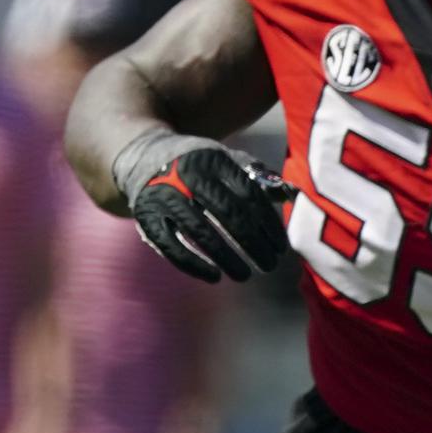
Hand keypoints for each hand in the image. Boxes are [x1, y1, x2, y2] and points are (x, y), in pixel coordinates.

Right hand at [124, 136, 295, 282]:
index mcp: (214, 160)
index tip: (281, 248)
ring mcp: (164, 194)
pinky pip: (170, 245)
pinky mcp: (145, 215)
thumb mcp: (224, 160)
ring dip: (226, 258)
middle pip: (228, 214)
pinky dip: (193, 264)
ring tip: (245, 276)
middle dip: (253, 244)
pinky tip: (214, 277)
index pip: (249, 195)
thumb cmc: (197, 165)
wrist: (142, 154)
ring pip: (200, 231)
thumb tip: (289, 196)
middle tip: (269, 266)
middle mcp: (187, 174)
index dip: (269, 224)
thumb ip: (256, 177)